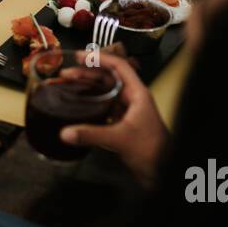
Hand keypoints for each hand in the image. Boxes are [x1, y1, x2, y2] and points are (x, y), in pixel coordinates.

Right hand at [61, 52, 165, 184]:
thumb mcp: (119, 139)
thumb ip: (91, 135)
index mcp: (137, 93)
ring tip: (67, 87)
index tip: (80, 57)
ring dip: (87, 88)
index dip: (99, 59)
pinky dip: (90, 104)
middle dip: (87, 74)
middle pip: (108, 79)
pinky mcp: (122, 125)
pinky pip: (104, 108)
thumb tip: (64, 133)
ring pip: (105, 93)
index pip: (118, 67)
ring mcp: (127, 112)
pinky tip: (78, 106)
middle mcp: (132, 99)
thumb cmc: (151, 149)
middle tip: (66, 75)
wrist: (163, 169)